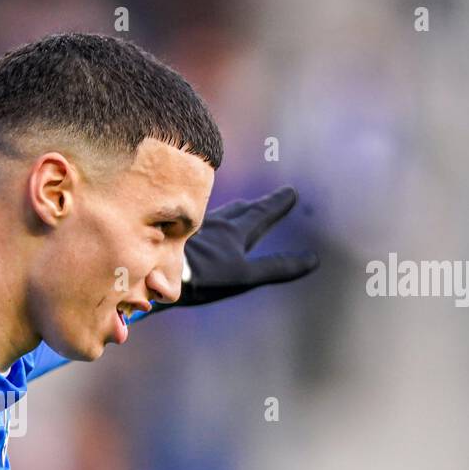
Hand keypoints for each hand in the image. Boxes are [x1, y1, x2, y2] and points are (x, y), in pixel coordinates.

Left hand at [161, 185, 319, 309]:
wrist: (156, 274)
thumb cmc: (203, 276)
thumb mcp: (245, 275)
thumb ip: (277, 267)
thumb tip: (312, 260)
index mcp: (234, 232)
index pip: (261, 214)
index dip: (277, 205)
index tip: (291, 192)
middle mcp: (215, 225)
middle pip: (240, 212)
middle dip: (256, 206)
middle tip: (269, 199)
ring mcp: (193, 230)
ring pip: (218, 216)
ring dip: (232, 212)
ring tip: (239, 209)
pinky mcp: (172, 237)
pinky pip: (193, 225)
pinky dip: (203, 223)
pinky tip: (199, 228)